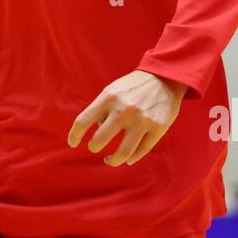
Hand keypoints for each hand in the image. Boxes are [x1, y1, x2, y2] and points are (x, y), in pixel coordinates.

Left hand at [68, 70, 185, 166]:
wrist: (165, 77)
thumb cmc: (133, 87)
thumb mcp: (113, 90)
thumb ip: (101, 109)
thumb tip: (94, 133)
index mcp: (109, 97)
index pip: (83, 120)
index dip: (74, 135)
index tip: (72, 143)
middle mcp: (124, 110)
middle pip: (99, 140)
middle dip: (94, 147)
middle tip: (94, 147)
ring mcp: (142, 120)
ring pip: (122, 153)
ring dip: (113, 160)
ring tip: (110, 160)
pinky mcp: (158, 128)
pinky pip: (141, 151)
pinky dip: (131, 158)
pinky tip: (127, 159)